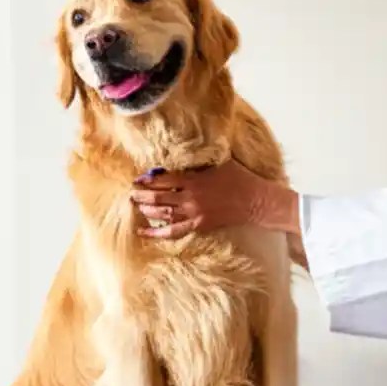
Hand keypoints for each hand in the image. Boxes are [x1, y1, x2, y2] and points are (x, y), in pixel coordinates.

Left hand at [129, 160, 270, 238]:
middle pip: (158, 198)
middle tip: (132, 193)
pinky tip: (144, 232)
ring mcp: (194, 213)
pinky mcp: (199, 225)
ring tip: (137, 206)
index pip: (163, 180)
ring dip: (146, 210)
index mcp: (194, 180)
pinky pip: (173, 231)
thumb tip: (184, 152)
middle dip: (141, 196)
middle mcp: (190, 198)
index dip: (148, 180)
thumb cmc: (239, 178)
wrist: (255, 201)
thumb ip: (200, 160)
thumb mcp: (220, 162)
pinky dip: (156, 233)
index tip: (138, 179)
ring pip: (162, 214)